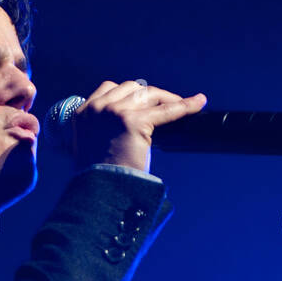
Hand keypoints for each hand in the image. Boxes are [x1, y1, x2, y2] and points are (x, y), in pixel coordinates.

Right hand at [71, 80, 206, 172]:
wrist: (100, 193)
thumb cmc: (98, 177)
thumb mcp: (91, 145)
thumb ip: (101, 128)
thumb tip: (125, 121)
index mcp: (83, 113)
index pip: (109, 88)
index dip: (129, 92)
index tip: (143, 100)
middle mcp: (97, 109)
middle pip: (130, 87)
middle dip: (150, 94)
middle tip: (166, 104)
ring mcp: (114, 113)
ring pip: (148, 94)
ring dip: (166, 98)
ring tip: (181, 104)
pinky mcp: (133, 122)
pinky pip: (166, 111)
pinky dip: (185, 106)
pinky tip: (198, 103)